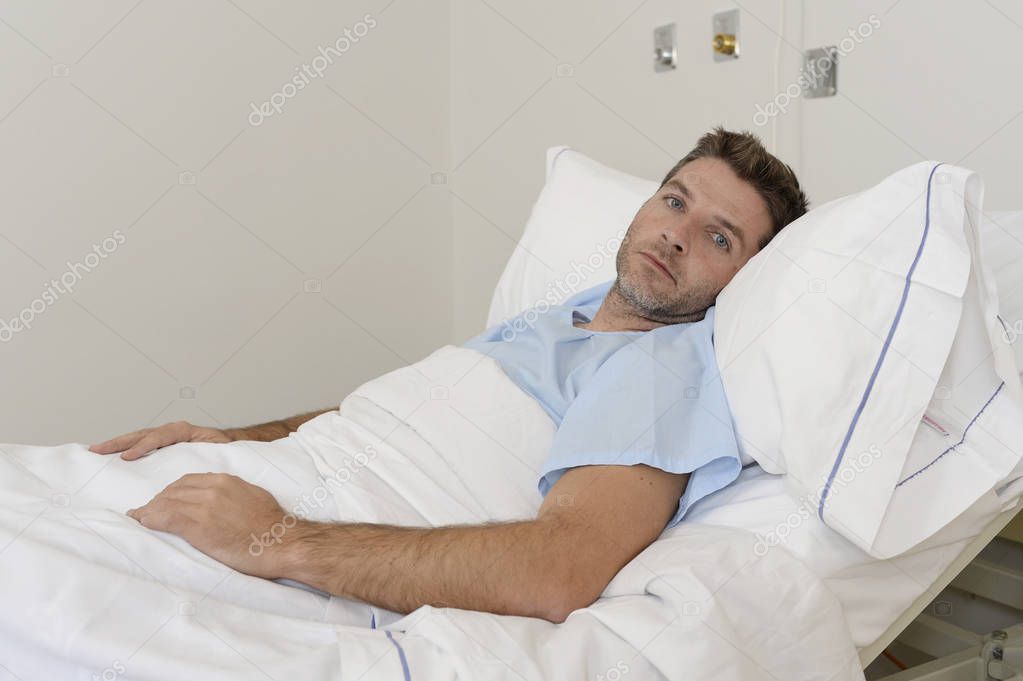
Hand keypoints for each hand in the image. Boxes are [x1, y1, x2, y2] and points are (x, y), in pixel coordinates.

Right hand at [89, 421, 231, 460]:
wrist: (229, 448)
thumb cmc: (224, 450)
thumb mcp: (217, 449)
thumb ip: (206, 450)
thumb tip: (194, 458)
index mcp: (183, 431)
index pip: (160, 436)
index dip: (144, 446)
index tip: (128, 457)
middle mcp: (170, 432)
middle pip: (142, 434)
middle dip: (119, 442)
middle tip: (98, 449)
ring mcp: (163, 439)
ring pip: (137, 439)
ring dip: (117, 445)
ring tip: (97, 450)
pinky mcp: (160, 447)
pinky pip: (140, 446)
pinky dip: (125, 449)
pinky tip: (110, 457)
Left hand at [127, 473, 295, 578]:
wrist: (281, 542)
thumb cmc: (272, 526)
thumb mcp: (253, 497)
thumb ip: (233, 493)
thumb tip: (223, 501)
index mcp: (226, 481)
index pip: (188, 481)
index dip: (172, 492)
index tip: (165, 502)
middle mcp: (213, 488)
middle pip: (174, 490)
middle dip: (158, 501)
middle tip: (148, 512)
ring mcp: (205, 506)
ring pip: (166, 503)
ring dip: (150, 511)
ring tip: (141, 518)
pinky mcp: (198, 526)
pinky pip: (165, 518)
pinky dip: (149, 519)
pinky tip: (142, 522)